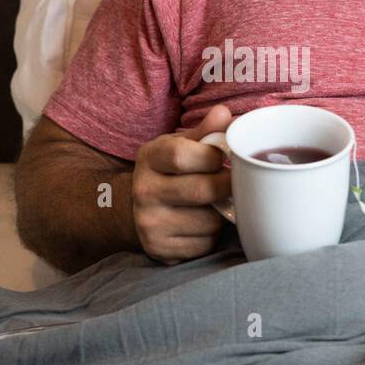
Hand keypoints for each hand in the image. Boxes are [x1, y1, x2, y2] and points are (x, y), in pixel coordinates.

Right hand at [131, 104, 233, 263]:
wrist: (133, 209)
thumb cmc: (168, 171)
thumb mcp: (179, 145)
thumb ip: (205, 131)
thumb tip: (224, 114)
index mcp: (149, 158)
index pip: (183, 155)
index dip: (212, 157)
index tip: (222, 159)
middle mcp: (144, 191)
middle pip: (202, 190)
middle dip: (226, 186)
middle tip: (232, 183)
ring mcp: (150, 224)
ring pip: (209, 221)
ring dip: (220, 214)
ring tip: (212, 205)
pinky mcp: (160, 250)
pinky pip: (204, 244)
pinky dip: (211, 236)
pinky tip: (201, 224)